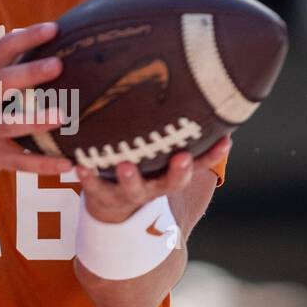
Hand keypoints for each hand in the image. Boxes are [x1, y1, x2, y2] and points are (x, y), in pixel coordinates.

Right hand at [0, 22, 73, 182]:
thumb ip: (4, 62)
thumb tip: (34, 30)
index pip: (1, 49)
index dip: (27, 37)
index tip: (54, 29)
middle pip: (2, 82)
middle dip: (30, 73)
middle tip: (58, 65)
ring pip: (9, 124)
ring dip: (35, 120)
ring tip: (61, 116)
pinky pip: (21, 161)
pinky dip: (44, 163)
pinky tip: (67, 164)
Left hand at [76, 135, 232, 224]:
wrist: (111, 209)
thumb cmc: (143, 172)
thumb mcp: (163, 158)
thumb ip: (181, 134)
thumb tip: (207, 98)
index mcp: (170, 176)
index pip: (198, 166)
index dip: (212, 156)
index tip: (225, 142)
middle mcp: (152, 187)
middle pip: (169, 183)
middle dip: (177, 172)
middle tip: (182, 159)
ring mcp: (126, 192)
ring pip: (131, 188)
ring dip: (131, 178)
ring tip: (125, 165)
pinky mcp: (100, 192)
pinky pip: (93, 186)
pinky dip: (88, 177)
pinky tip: (80, 165)